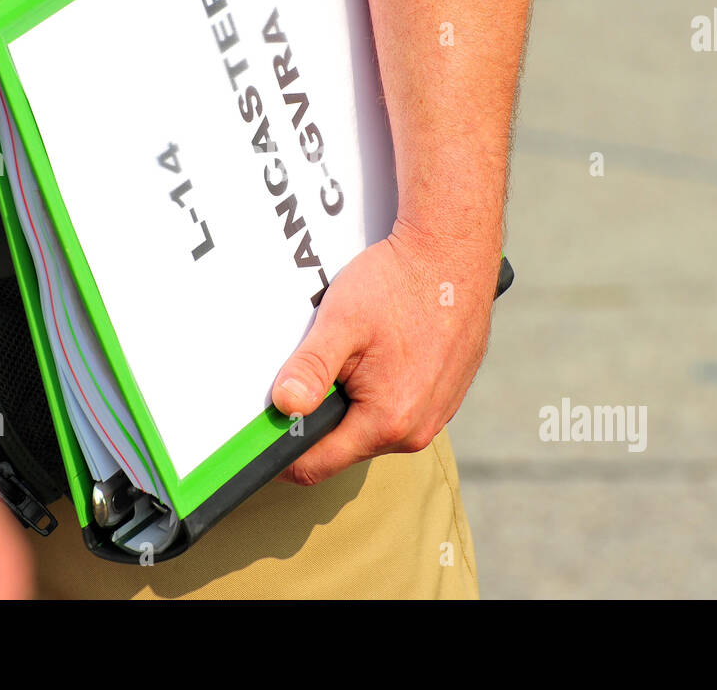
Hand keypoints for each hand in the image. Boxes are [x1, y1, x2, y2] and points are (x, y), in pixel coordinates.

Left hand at [269, 217, 499, 484]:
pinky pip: (398, 408)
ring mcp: (436, 415)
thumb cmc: (402, 283)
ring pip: (371, 425)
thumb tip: (284, 406)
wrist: (454, 253)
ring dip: (350, 400)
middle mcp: (417, 429)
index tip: (263, 432)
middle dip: (319, 416)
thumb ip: (310, 368)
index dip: (282, 453)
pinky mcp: (445, 397)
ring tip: (352, 353)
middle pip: (345, 445)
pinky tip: (380, 351)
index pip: (317, 465)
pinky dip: (379, 389)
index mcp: (388, 421)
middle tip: (311, 369)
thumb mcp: (342, 321)